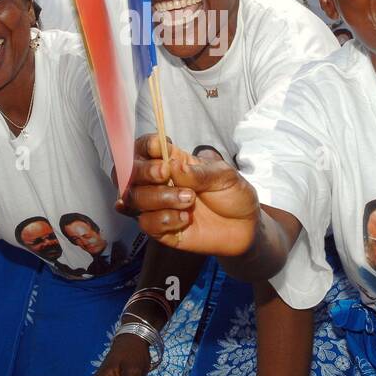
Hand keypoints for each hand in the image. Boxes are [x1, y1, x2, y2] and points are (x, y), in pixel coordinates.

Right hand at [120, 134, 258, 255]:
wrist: (245, 227)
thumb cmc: (233, 194)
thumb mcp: (223, 176)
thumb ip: (198, 172)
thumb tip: (173, 166)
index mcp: (172, 161)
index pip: (144, 148)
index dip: (145, 146)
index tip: (159, 147)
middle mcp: (159, 182)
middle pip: (130, 173)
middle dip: (143, 172)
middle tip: (165, 174)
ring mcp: (158, 206)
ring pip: (134, 198)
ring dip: (159, 197)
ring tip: (189, 199)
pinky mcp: (161, 229)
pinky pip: (147, 223)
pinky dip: (164, 219)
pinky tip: (184, 218)